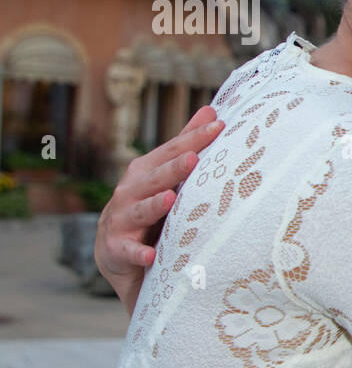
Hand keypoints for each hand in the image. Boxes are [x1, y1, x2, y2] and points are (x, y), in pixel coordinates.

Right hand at [95, 106, 223, 310]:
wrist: (117, 253)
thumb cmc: (149, 207)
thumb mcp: (165, 176)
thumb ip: (185, 146)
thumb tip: (211, 111)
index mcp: (145, 172)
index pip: (172, 152)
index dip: (193, 139)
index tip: (219, 126)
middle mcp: (130, 192)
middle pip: (154, 178)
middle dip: (173, 168)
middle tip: (193, 158)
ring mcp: (121, 220)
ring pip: (139, 210)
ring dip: (153, 205)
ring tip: (169, 199)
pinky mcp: (117, 249)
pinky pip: (128, 251)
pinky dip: (137, 253)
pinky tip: (150, 256)